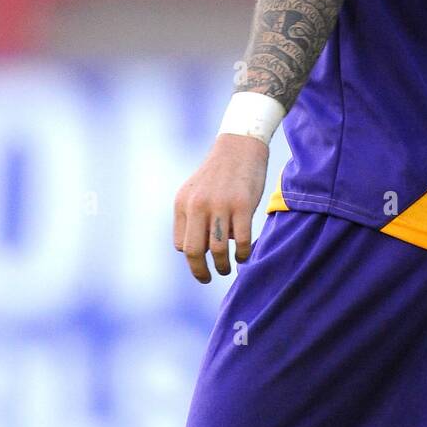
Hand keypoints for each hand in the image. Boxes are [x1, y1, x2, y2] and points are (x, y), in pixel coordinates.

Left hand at [173, 133, 269, 282]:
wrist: (240, 147)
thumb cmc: (219, 174)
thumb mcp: (195, 192)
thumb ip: (191, 218)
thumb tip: (194, 252)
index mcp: (182, 203)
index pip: (181, 244)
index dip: (193, 257)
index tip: (203, 260)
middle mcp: (198, 205)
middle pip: (194, 251)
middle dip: (200, 271)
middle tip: (208, 278)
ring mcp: (221, 204)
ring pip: (218, 249)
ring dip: (223, 266)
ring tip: (228, 269)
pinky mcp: (243, 205)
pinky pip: (241, 240)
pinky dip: (242, 254)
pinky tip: (244, 256)